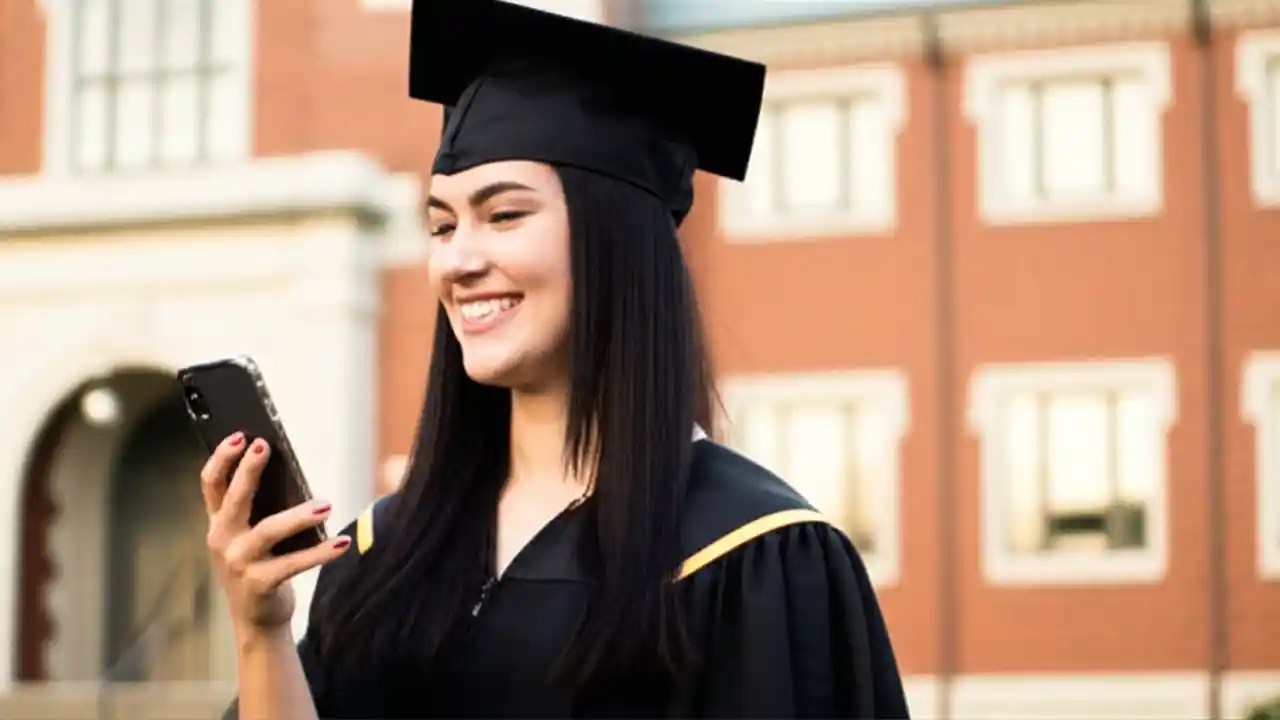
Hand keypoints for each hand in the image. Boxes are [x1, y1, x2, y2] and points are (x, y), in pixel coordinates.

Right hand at [201, 432, 351, 633]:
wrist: (257, 621)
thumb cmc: (261, 568)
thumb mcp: (252, 538)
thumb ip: (261, 510)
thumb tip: (290, 474)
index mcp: (219, 523)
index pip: (211, 483)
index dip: (222, 458)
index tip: (239, 435)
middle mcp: (222, 540)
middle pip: (235, 498)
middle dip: (248, 470)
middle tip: (264, 446)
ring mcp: (238, 563)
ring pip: (268, 531)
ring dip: (298, 516)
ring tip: (326, 505)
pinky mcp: (259, 584)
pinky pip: (293, 564)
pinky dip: (320, 553)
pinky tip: (342, 543)